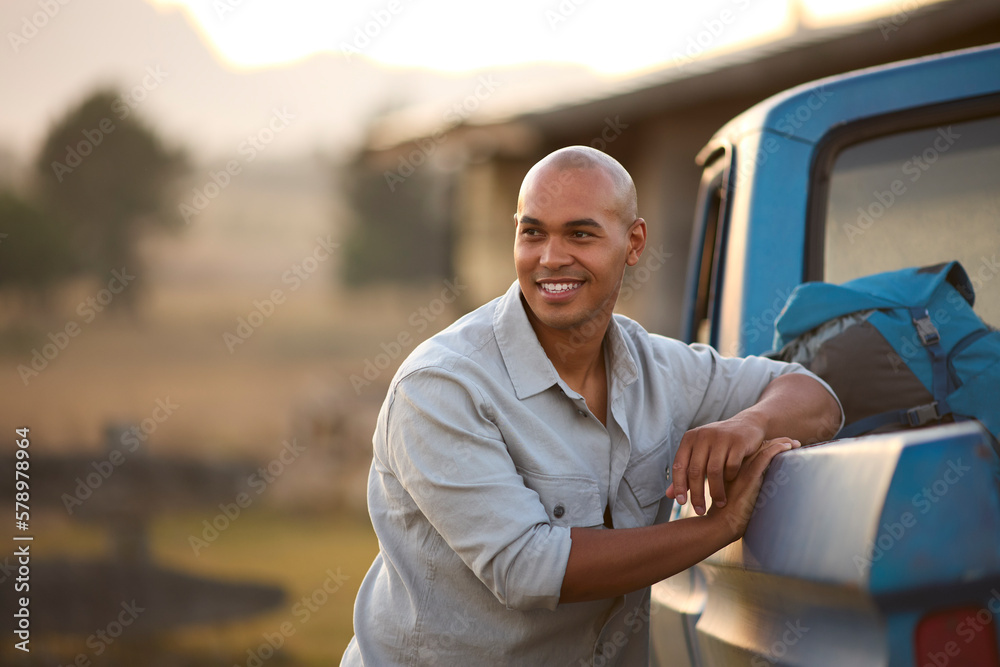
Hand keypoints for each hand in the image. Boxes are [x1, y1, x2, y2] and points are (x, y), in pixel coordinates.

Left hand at [666, 416, 793, 515]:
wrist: (747, 425)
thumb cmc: (719, 444)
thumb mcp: (700, 454)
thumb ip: (686, 473)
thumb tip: (669, 495)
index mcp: (690, 438)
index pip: (679, 465)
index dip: (679, 485)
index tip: (681, 503)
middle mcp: (703, 436)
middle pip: (696, 471)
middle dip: (697, 494)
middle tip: (700, 510)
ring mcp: (721, 438)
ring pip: (714, 471)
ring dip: (716, 491)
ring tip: (719, 503)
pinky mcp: (738, 442)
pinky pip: (732, 466)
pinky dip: (731, 477)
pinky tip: (732, 482)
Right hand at [706, 437, 799, 539]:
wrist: (720, 524)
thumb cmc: (727, 516)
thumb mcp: (734, 497)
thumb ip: (744, 490)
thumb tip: (761, 492)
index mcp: (732, 468)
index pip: (751, 452)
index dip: (766, 446)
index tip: (781, 445)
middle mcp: (736, 465)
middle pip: (758, 447)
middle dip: (776, 442)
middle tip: (791, 441)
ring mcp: (741, 470)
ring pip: (763, 449)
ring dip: (780, 443)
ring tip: (794, 442)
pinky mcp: (748, 476)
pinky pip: (764, 457)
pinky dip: (776, 449)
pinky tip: (786, 446)